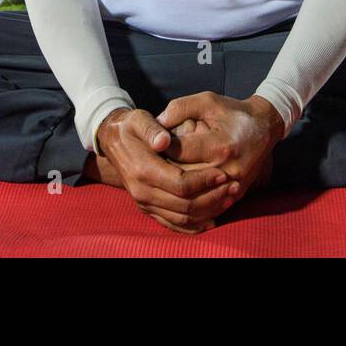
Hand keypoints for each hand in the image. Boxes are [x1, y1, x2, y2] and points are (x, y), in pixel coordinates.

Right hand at [94, 107, 235, 234]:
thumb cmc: (131, 127)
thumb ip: (152, 129)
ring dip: (207, 212)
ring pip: (181, 218)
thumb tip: (163, 140)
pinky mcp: (148, 208)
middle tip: (233, 187)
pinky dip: (193, 225)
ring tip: (228, 199)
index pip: (180, 183)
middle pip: (184, 205)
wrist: (113, 141)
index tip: (222, 173)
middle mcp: (142, 191)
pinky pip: (172, 224)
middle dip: (212, 197)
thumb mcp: (139, 119)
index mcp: (143, 170)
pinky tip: (211, 219)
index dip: (204, 180)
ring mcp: (144, 203)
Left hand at [158, 93, 283, 209]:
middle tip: (153, 159)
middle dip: (164, 168)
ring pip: (192, 195)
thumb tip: (155, 124)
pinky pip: (207, 205)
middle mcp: (227, 169)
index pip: (178, 152)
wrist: (265, 127)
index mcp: (219, 145)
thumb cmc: (232, 112)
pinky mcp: (236, 195)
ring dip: (175, 186)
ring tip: (163, 173)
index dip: (161, 146)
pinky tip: (179, 190)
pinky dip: (191, 200)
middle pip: (182, 177)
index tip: (153, 141)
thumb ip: (179, 108)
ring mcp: (233, 185)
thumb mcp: (207, 100)